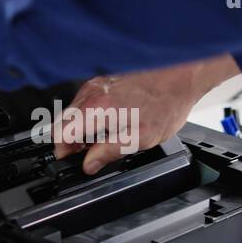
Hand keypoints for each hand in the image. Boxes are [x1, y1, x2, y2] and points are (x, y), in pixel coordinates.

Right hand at [57, 55, 240, 173]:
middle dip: (70, 141)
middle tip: (87, 154)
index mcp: (97, 108)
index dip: (64, 151)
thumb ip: (109, 151)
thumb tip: (90, 164)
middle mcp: (92, 92)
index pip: (61, 133)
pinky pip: (83, 102)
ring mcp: (96, 84)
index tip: (72, 160)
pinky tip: (106, 124)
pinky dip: (87, 116)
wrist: (180, 78)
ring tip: (99, 140)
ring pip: (72, 112)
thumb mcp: (140, 138)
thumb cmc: (166, 104)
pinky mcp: (102, 80)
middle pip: (63, 122)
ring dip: (79, 129)